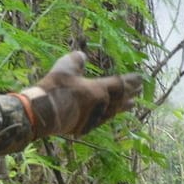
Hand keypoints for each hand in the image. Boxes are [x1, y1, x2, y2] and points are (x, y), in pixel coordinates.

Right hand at [16, 50, 143, 139]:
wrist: (43, 113)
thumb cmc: (55, 88)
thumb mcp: (64, 68)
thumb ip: (76, 60)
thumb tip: (82, 56)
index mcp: (98, 90)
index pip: (120, 84)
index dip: (131, 81)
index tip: (141, 78)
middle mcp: (101, 106)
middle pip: (120, 100)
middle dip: (130, 94)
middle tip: (139, 92)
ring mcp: (94, 118)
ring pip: (114, 112)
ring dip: (123, 107)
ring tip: (132, 105)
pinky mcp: (86, 128)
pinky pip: (103, 119)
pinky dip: (110, 115)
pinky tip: (110, 114)